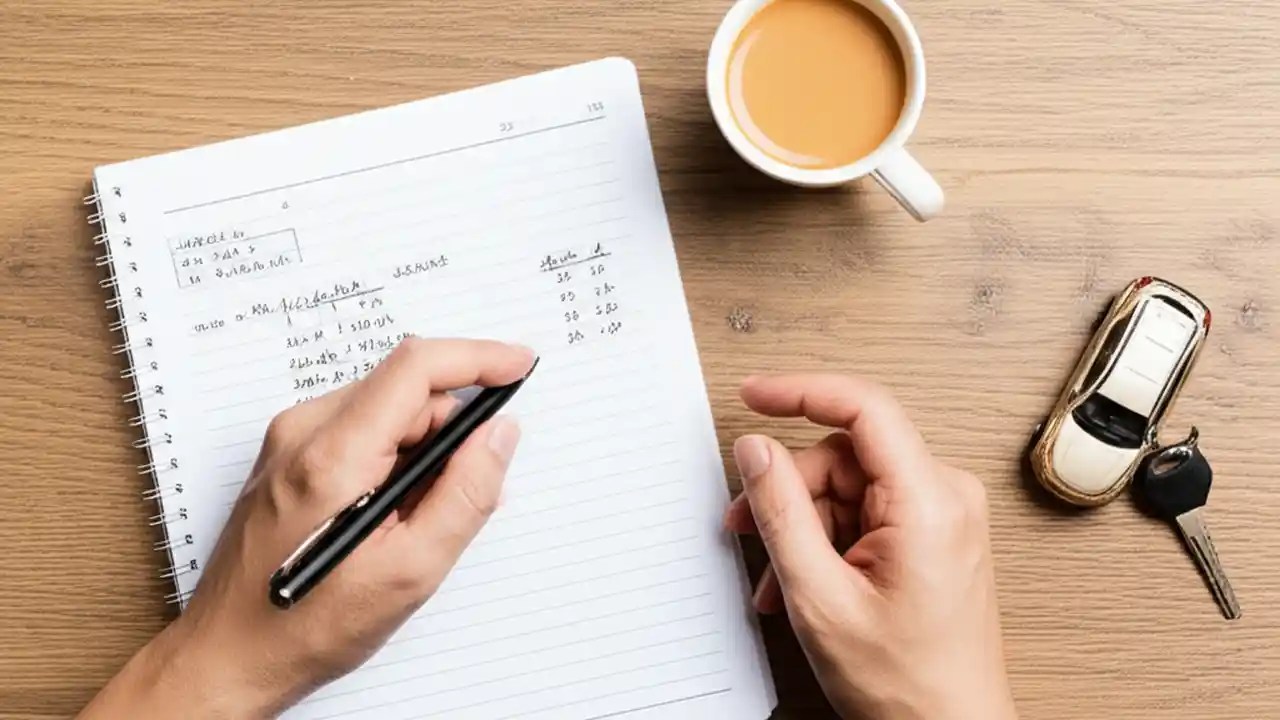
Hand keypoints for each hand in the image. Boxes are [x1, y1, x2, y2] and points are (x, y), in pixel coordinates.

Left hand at [80, 338, 533, 719]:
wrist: (227, 655)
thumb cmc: (305, 627)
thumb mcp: (409, 571)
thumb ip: (464, 495)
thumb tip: (498, 436)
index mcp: (332, 456)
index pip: (416, 368)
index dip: (478, 358)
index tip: (519, 364)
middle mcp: (303, 433)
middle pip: (404, 390)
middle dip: (454, 425)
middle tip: (474, 486)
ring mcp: (289, 442)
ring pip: (386, 409)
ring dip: (425, 447)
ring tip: (423, 519)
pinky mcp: (288, 456)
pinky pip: (361, 430)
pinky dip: (396, 457)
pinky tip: (396, 513)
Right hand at [725, 375, 1015, 719]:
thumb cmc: (907, 683)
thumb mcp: (820, 595)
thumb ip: (781, 511)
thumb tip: (757, 449)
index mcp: (929, 500)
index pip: (863, 406)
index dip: (800, 391)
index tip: (754, 394)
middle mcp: (946, 496)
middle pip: (843, 456)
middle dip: (789, 492)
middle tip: (748, 530)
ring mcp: (942, 515)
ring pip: (846, 488)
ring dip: (803, 527)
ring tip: (780, 581)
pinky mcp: (932, 534)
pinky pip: (864, 514)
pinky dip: (826, 542)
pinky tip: (805, 584)